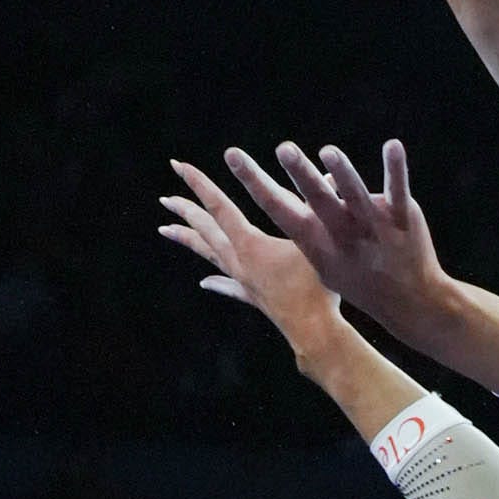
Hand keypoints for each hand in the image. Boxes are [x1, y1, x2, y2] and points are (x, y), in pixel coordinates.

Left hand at [160, 158, 344, 356]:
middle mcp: (239, 262)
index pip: (219, 206)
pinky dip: (215, 281)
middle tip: (165, 198)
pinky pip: (227, 286)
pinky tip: (203, 282)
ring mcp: (243, 281)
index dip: (199, 184)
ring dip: (188, 240)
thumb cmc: (317, 286)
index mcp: (249, 244)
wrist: (315, 332)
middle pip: (205, 231)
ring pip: (209, 255)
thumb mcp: (315, 239)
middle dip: (185, 211)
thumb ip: (316, 207)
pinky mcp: (254, 297)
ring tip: (166, 230)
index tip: (178, 167)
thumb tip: (333, 175)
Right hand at [223, 137, 446, 336]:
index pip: (277, 206)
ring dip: (342, 173)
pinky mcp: (402, 220)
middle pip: (316, 199)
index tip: (231, 154)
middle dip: (300, 173)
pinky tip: (392, 145)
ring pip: (355, 195)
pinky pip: (398, 190)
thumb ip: (312, 219)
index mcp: (314, 239)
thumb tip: (312, 182)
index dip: (253, 180)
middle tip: (283, 149)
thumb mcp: (325, 255)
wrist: (406, 299)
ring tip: (329, 152)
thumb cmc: (357, 276)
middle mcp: (340, 233)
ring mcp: (372, 227)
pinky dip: (395, 168)